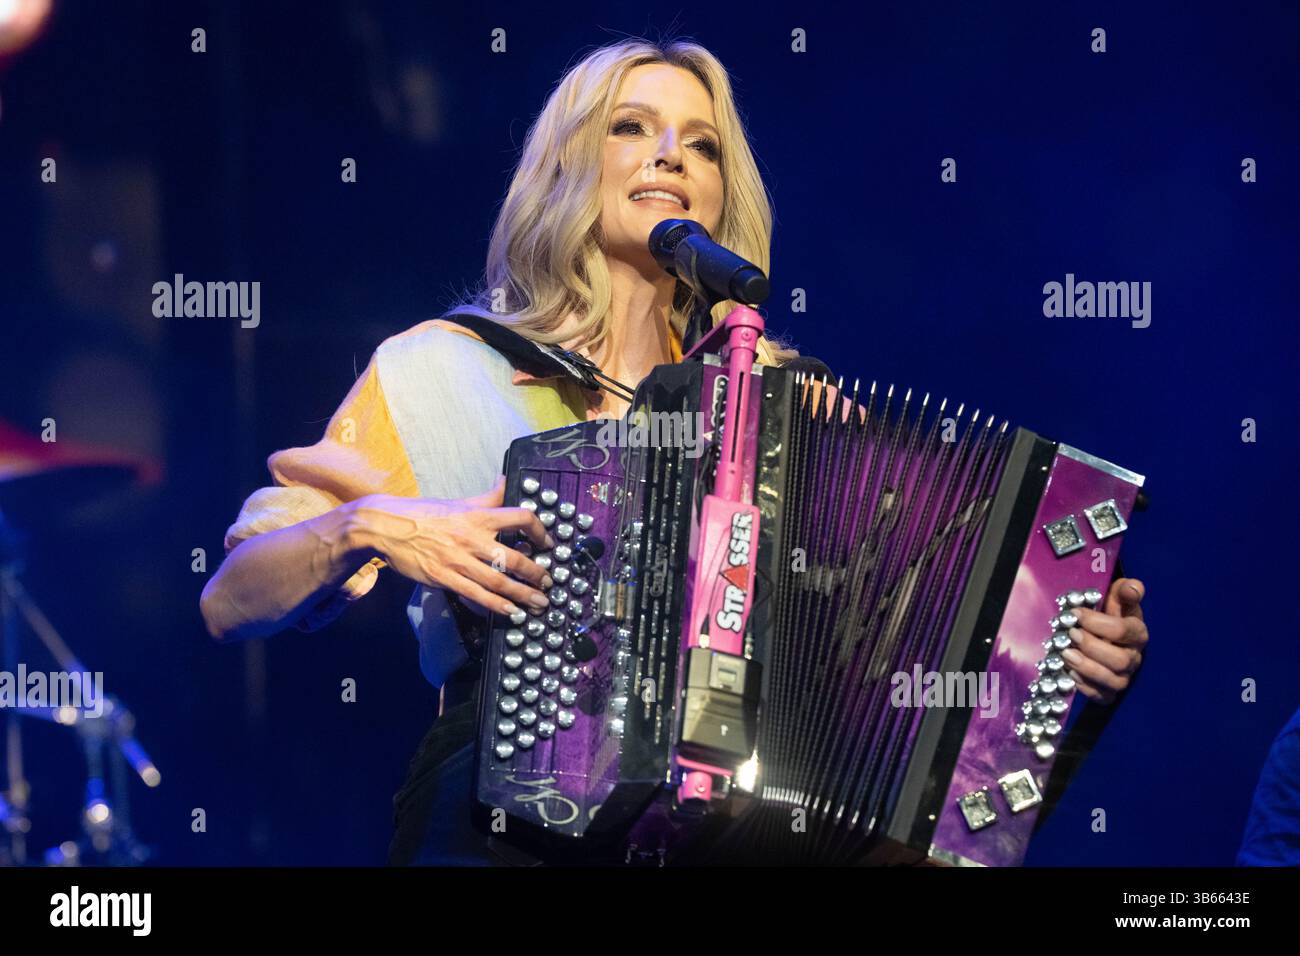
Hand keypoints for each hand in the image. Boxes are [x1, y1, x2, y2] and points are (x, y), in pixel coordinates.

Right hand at [351, 477, 553, 615]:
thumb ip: (488, 497)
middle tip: (549, 584)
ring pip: (498, 581)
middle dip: (537, 574)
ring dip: (522, 595)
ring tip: (538, 603)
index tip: (549, 544)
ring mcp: (457, 560)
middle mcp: (471, 538)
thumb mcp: (460, 501)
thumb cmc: (424, 513)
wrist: (385, 525)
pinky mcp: (443, 578)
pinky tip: (511, 612)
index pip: (520, 518)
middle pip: (514, 558)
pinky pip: (475, 595)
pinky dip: (496, 606)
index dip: (540, 531)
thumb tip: (507, 481)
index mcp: (478, 516)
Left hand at [1059, 577, 1147, 704]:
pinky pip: (1103, 697)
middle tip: (1070, 634)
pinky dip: (1086, 687)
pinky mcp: (1110, 691)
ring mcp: (1124, 676)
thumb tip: (1132, 588)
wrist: (1103, 634)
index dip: (1097, 622)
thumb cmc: (1109, 613)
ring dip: (1087, 668)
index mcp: (1137, 633)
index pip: (1123, 631)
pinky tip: (1069, 673)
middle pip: (1120, 660)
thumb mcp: (1117, 598)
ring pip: (1114, 681)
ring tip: (1065, 654)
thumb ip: (1125, 591)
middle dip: (1092, 647)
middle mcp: (1134, 657)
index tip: (1075, 614)